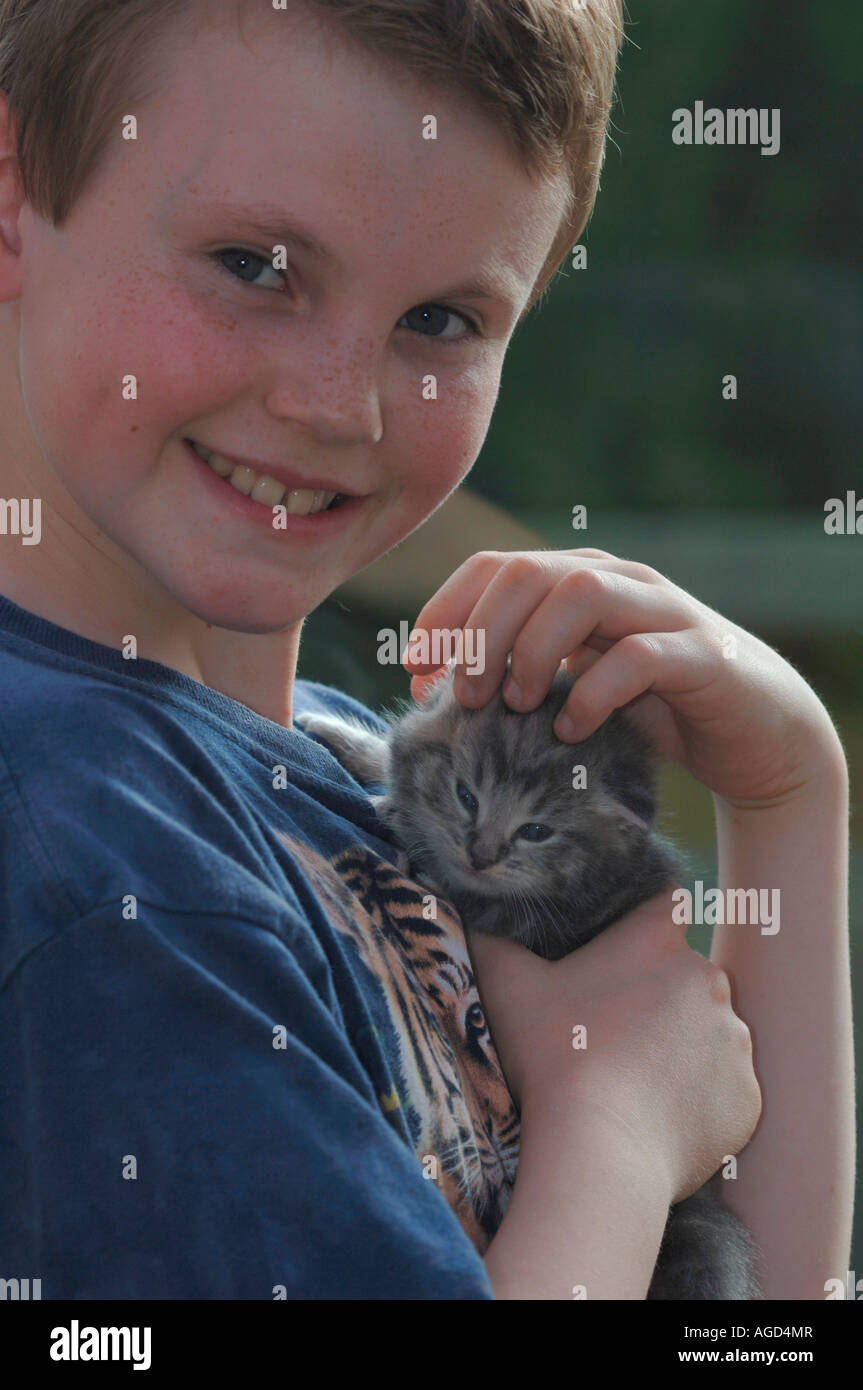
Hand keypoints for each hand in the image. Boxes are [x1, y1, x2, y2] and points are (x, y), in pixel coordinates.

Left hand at [403, 549, 839, 805]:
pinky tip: (571, 731)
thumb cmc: (652, 713)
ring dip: (530, 651)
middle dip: (480, 634)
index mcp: (578, 580)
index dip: (444, 612)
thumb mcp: (571, 691)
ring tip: (515, 707)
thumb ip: (512, 678)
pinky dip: (593, 692)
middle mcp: (618, 581)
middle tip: (466, 698)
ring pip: (579, 592)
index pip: (493, 567)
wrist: (759, 735)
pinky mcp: (703, 654)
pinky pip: (638, 655)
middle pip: (526, 572)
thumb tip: (429, 687)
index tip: (416, 668)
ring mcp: (663, 611)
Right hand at [467, 890, 761, 1204]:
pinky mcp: (747, 1098)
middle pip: (686, 977)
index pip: (665, 903)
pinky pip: (725, 1090)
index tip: (621, 954)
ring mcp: (735, 1041)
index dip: (642, 925)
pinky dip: (699, 1100)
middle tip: (611, 1035)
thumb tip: (475, 915)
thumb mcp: (506, 986)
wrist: (599, 1155)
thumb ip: (492, 940)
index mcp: (656, 941)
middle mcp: (709, 980)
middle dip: (656, 999)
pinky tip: (657, 1117)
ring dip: (681, 1050)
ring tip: (632, 1084)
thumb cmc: (551, 1058)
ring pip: (709, 1035)